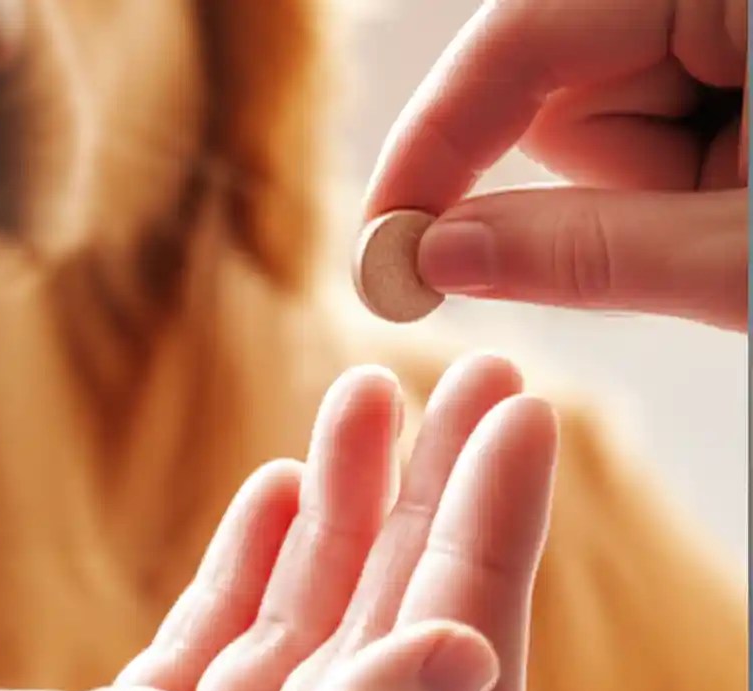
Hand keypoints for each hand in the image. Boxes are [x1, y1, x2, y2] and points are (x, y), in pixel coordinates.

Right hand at [100, 355, 556, 690]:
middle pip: (390, 626)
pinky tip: (277, 484)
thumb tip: (471, 653)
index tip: (524, 415)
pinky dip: (250, 560)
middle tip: (483, 375)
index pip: (442, 656)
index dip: (491, 535)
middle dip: (434, 496)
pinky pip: (217, 637)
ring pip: (304, 618)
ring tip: (367, 394)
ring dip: (340, 504)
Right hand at [366, 0, 747, 331]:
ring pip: (610, 114)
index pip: (520, 34)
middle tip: (707, 241)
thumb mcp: (748, 259)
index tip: (384, 238)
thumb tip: (433, 257)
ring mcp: (729, 21)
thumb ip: (593, 250)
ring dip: (657, 189)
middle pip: (563, 85)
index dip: (438, 139)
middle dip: (606, 182)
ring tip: (752, 219)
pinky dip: (691, 179)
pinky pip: (665, 120)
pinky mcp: (742, 60)